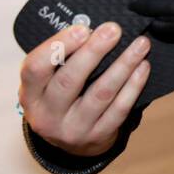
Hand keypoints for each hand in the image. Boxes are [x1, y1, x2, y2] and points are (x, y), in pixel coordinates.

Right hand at [18, 21, 150, 157]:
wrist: (71, 144)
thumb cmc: (60, 100)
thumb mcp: (47, 84)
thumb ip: (62, 60)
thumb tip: (92, 30)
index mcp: (30, 96)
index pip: (34, 69)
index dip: (57, 47)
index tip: (82, 29)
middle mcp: (47, 115)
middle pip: (69, 81)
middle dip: (94, 51)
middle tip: (114, 30)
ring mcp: (74, 129)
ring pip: (101, 94)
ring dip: (123, 65)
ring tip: (140, 44)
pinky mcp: (99, 136)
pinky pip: (120, 109)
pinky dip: (134, 85)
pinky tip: (143, 66)